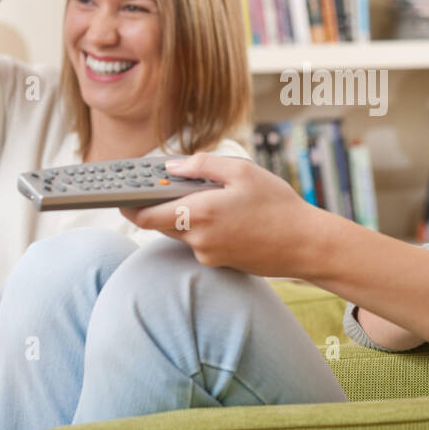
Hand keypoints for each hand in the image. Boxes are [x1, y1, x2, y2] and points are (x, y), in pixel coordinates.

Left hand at [121, 154, 320, 277]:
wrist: (306, 244)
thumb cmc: (277, 205)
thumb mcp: (242, 171)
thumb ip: (203, 166)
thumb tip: (171, 167)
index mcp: (199, 213)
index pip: (146, 217)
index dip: (129, 206)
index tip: (122, 195)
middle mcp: (199, 239)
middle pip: (163, 223)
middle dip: (164, 205)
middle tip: (172, 184)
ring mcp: (209, 255)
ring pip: (185, 232)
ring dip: (190, 215)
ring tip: (217, 197)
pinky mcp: (221, 263)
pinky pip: (203, 242)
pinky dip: (207, 227)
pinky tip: (233, 216)